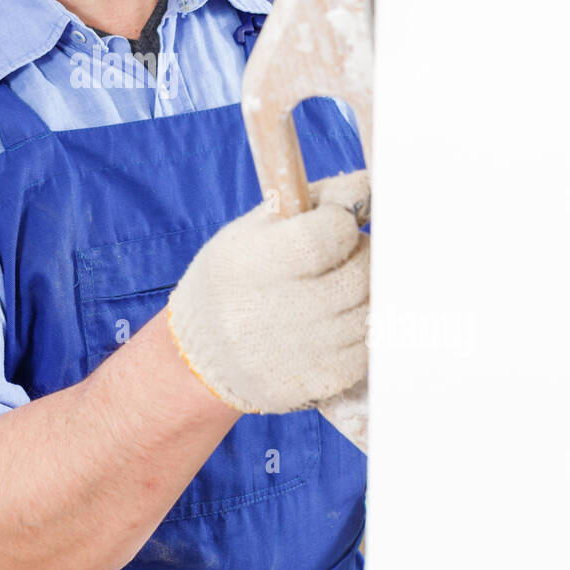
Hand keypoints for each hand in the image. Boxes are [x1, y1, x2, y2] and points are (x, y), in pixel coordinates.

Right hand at [166, 169, 369, 415]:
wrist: (200, 356)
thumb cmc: (232, 280)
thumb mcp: (250, 230)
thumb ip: (309, 201)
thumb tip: (366, 186)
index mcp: (249, 264)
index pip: (326, 236)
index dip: (341, 223)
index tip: (334, 223)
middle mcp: (270, 311)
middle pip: (357, 275)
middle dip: (362, 255)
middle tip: (348, 253)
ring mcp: (296, 353)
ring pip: (369, 313)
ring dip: (367, 292)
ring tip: (342, 284)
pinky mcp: (315, 383)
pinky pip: (367, 351)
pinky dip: (362, 330)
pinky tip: (340, 320)